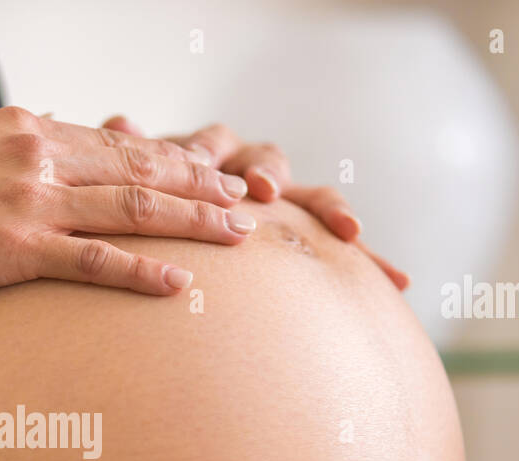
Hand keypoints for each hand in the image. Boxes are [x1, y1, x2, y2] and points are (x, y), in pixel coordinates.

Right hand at [0, 106, 261, 305]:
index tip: (203, 170)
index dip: (165, 156)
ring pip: (130, 207)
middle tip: (244, 198)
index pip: (111, 140)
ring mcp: (28, 201)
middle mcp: (34, 154)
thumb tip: (37, 137)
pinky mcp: (14, 250)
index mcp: (20, 127)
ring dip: (191, 221)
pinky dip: (141, 272)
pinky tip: (180, 285)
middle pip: (136, 167)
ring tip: (236, 235)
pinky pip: (93, 262)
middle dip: (198, 184)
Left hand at [102, 116, 409, 289]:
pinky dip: (372, 262)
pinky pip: (342, 251)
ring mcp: (283, 206)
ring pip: (313, 196)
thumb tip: (120, 121)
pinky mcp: (305, 239)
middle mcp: (251, 172)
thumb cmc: (153, 203)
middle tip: (266, 190)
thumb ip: (132, 156)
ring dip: (330, 210)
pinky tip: (399, 281)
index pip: (216, 146)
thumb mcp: (137, 182)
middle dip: (272, 174)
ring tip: (349, 232)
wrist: (174, 226)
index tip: (201, 164)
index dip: (210, 154)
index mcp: (208, 156)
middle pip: (271, 160)